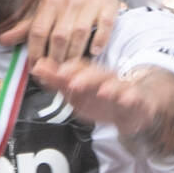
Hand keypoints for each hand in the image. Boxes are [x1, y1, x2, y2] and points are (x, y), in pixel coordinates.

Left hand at [0, 0, 117, 63]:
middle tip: (54, 75)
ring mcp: (89, 3)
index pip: (38, 31)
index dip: (35, 53)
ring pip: (80, 33)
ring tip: (70, 70)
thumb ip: (25, 25)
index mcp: (49, 1)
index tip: (35, 70)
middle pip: (59, 37)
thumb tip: (3, 41)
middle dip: (55, 60)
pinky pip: (106, 24)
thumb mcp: (42, 4)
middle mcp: (69, 2)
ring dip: (74, 55)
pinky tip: (95, 51)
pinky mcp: (108, 5)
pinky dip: (100, 39)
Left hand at [32, 57, 160, 135]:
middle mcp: (107, 79)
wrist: (135, 107)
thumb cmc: (101, 96)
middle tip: (73, 84)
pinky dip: (132, 98)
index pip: (81, 68)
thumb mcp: (78, 91)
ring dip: (111, 88)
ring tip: (103, 91)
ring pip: (117, 86)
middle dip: (86, 79)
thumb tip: (36, 66)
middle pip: (98, 75)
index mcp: (92, 76)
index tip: (58, 72)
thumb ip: (57, 81)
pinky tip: (128, 99)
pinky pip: (136, 99)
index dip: (70, 70)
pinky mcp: (137, 101)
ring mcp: (123, 89)